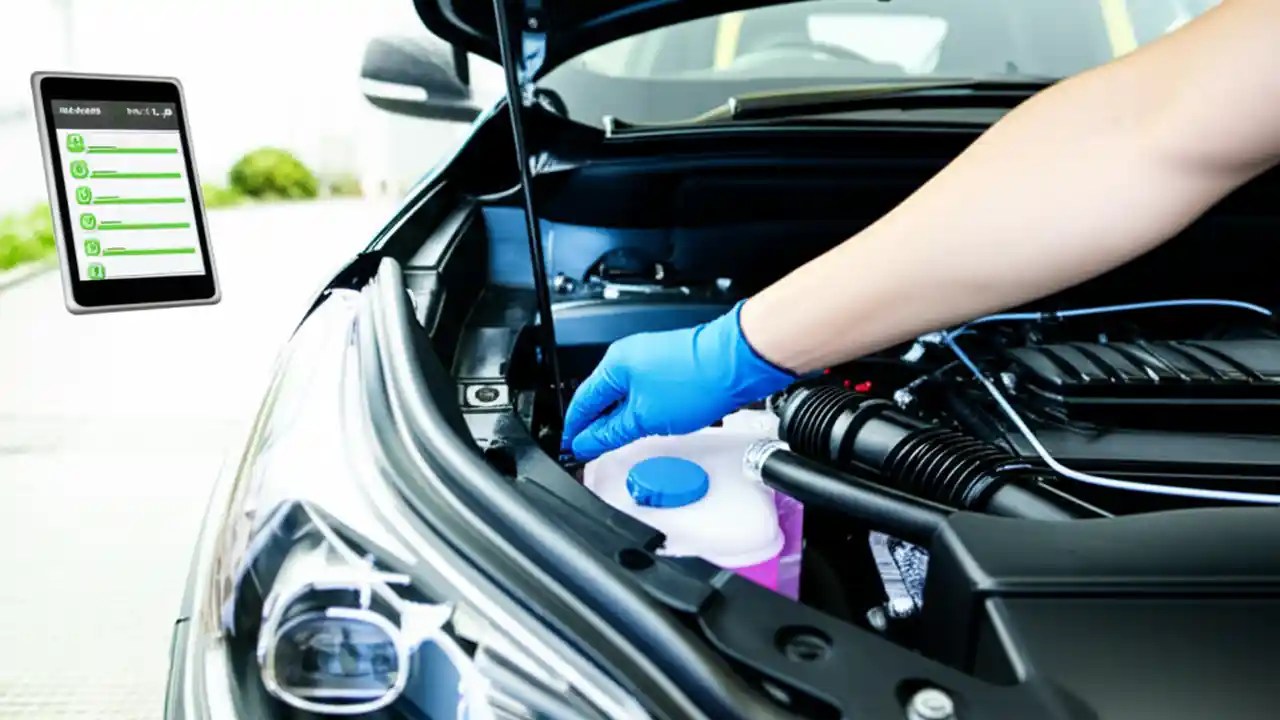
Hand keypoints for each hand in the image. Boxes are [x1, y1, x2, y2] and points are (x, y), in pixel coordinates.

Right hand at [562, 300, 796, 459]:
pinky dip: (638, 410)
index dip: (574, 428)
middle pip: (601, 396)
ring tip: (617, 441)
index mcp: (614, 365)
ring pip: (624, 394)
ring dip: (618, 418)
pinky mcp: (671, 365)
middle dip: (595, 424)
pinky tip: (645, 424)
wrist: (738, 362)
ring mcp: (652, 359)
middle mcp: (630, 356)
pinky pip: (644, 391)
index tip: (571, 446)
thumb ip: (611, 433)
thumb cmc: (695, 380)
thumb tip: (588, 443)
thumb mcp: (644, 418)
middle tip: (591, 449)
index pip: (582, 401)